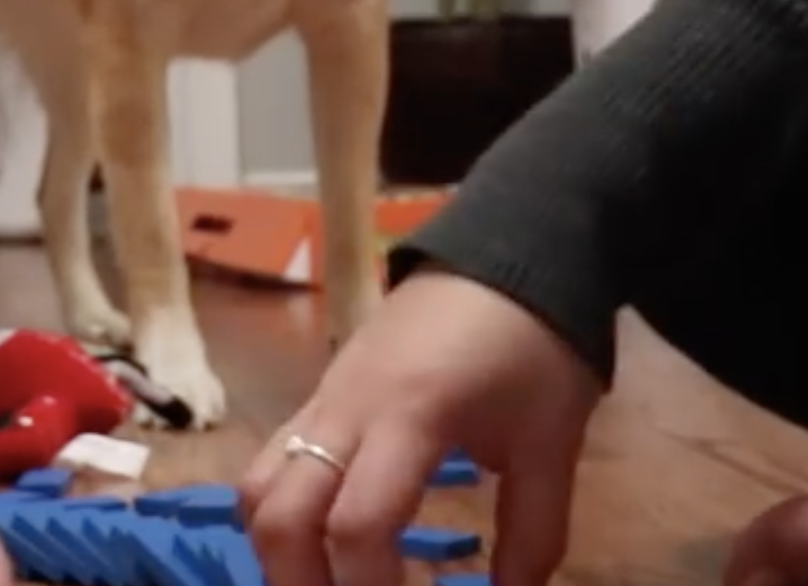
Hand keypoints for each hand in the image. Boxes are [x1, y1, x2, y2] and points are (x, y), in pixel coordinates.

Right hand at [240, 268, 601, 585]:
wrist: (504, 255)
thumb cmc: (534, 349)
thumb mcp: (551, 446)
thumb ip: (533, 535)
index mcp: (409, 418)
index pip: (357, 525)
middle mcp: (346, 411)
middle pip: (280, 513)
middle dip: (301, 584)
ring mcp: (322, 399)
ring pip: (257, 487)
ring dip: (276, 552)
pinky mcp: (318, 395)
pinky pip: (270, 461)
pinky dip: (279, 515)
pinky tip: (315, 548)